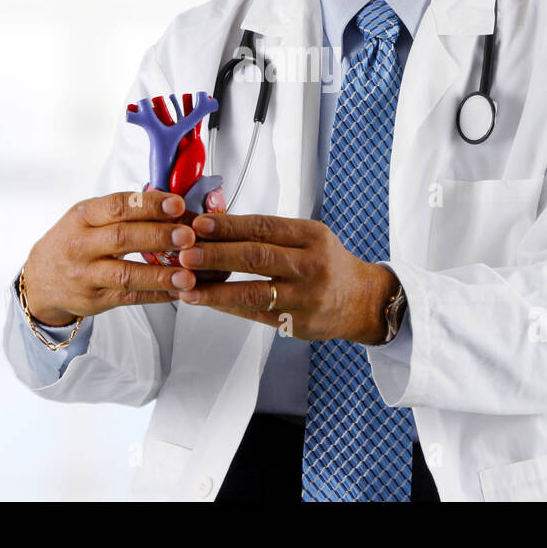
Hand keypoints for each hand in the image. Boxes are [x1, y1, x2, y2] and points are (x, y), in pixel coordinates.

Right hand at [22, 190, 230, 325]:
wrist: (41, 280)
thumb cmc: (73, 241)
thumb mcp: (87, 217)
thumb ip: (122, 210)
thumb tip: (170, 201)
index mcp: (82, 216)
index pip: (117, 206)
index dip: (149, 205)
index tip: (177, 205)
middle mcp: (81, 245)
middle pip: (123, 238)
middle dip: (159, 236)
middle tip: (189, 236)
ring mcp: (86, 275)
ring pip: (126, 274)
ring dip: (160, 274)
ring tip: (188, 273)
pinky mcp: (95, 299)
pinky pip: (130, 297)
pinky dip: (156, 294)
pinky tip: (178, 290)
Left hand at [170, 212, 397, 344]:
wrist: (362, 301)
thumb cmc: (327, 263)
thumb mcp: (309, 237)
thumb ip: (270, 233)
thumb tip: (218, 224)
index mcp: (312, 236)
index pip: (264, 227)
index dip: (229, 225)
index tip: (199, 224)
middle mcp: (311, 265)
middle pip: (257, 257)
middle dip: (216, 254)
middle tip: (185, 252)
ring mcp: (306, 297)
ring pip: (253, 292)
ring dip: (215, 289)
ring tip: (187, 284)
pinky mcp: (299, 323)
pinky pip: (256, 314)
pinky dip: (229, 306)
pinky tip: (207, 300)